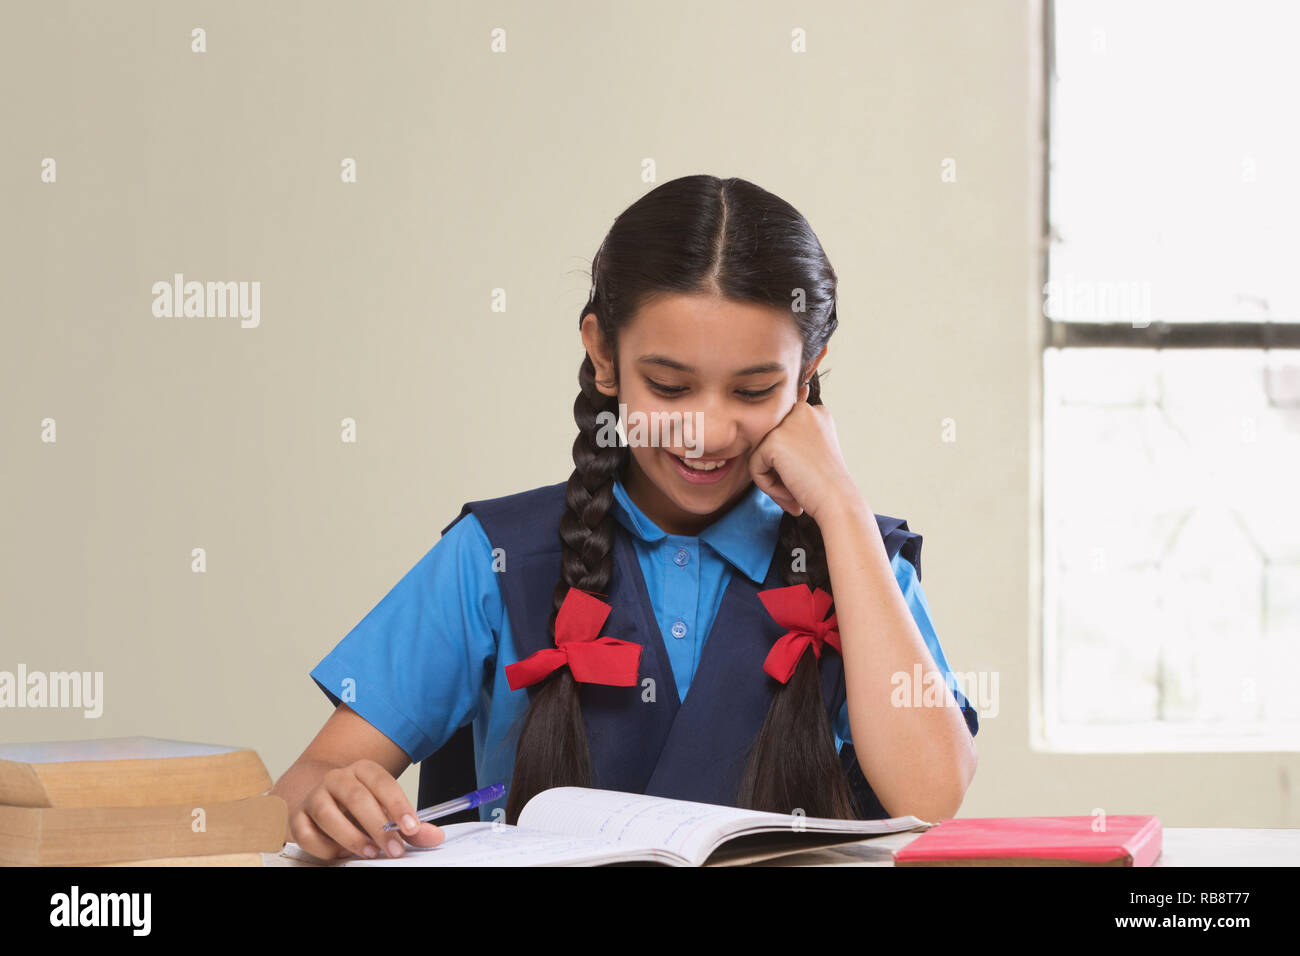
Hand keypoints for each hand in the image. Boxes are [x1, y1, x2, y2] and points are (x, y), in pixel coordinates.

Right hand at [290, 759, 444, 859]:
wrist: (323, 797)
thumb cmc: (360, 806)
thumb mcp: (387, 809)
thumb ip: (411, 825)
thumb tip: (435, 837)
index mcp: (363, 770)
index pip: (382, 782)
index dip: (398, 805)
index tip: (412, 828)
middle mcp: (337, 779)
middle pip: (356, 798)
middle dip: (377, 827)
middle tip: (394, 849)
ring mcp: (314, 796)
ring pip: (328, 814)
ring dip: (350, 837)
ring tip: (369, 853)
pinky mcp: (297, 817)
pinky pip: (307, 834)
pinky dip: (325, 848)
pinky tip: (341, 853)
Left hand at [748, 390, 860, 523]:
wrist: (839, 502)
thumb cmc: (829, 485)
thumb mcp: (815, 453)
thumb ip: (793, 444)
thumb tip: (762, 449)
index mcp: (815, 412)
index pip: (783, 434)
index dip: (791, 461)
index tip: (807, 478)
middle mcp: (802, 411)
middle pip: (770, 443)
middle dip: (779, 471)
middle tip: (798, 491)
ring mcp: (788, 424)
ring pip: (760, 455)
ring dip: (773, 479)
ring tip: (794, 494)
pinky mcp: (774, 441)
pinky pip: (755, 466)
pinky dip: (767, 485)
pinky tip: (790, 493)